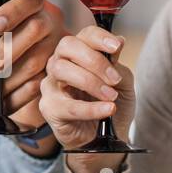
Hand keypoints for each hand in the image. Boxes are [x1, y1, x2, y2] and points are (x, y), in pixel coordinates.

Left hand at [0, 0, 64, 127]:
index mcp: (28, 5)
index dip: (12, 12)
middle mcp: (48, 22)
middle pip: (35, 30)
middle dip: (4, 52)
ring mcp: (55, 49)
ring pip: (35, 61)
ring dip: (6, 79)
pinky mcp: (55, 75)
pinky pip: (37, 85)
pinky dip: (14, 96)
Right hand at [40, 26, 135, 172]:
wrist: (106, 138)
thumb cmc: (110, 104)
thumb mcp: (122, 82)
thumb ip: (117, 64)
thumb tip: (118, 41)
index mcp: (79, 53)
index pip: (85, 35)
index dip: (100, 38)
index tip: (117, 47)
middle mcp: (61, 63)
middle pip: (67, 46)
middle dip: (94, 60)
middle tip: (114, 79)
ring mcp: (51, 84)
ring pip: (61, 70)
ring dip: (90, 82)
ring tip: (111, 96)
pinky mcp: (49, 107)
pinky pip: (67, 105)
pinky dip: (90, 108)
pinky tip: (107, 109)